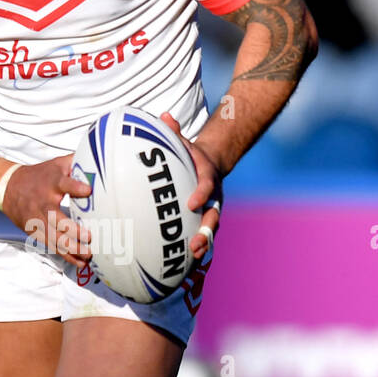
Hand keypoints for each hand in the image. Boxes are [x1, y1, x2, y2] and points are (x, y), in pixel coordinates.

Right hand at [0, 154, 92, 267]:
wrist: (8, 187)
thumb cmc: (40, 176)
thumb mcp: (56, 164)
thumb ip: (76, 162)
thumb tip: (99, 158)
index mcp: (52, 182)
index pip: (63, 183)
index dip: (74, 187)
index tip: (87, 191)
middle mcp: (43, 201)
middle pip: (56, 218)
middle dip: (72, 230)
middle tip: (89, 237)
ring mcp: (37, 218)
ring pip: (53, 237)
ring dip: (71, 248)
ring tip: (88, 254)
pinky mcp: (34, 231)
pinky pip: (51, 245)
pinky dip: (65, 255)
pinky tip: (80, 262)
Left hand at [160, 113, 221, 260]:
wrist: (208, 163)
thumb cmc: (189, 153)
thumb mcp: (182, 141)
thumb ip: (174, 131)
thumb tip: (164, 116)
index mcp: (208, 177)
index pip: (207, 186)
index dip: (201, 194)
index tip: (191, 203)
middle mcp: (212, 196)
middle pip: (212, 215)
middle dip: (205, 230)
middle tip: (195, 242)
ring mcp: (209, 209)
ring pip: (208, 229)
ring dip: (202, 243)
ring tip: (191, 255)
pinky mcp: (203, 218)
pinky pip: (199, 233)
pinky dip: (193, 246)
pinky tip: (181, 260)